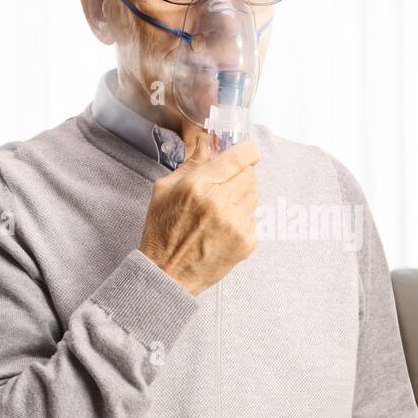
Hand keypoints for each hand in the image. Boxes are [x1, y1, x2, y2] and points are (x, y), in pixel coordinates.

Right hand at [138, 134, 259, 294]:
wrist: (168, 274)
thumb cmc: (163, 232)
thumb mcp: (165, 190)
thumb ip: (191, 164)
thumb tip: (208, 143)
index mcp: (198, 185)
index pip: (239, 157)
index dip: (247, 151)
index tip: (246, 152)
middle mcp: (220, 203)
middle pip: (250, 174)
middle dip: (239, 174)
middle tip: (224, 185)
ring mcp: (235, 223)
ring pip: (254, 194)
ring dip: (241, 196)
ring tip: (219, 210)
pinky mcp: (246, 241)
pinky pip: (254, 217)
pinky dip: (242, 218)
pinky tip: (222, 227)